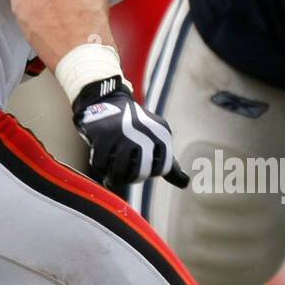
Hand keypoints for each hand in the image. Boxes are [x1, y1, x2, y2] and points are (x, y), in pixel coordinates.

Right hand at [73, 81, 188, 189]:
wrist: (107, 100)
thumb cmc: (135, 128)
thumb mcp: (155, 139)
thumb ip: (169, 162)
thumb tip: (185, 183)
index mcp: (162, 133)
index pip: (162, 168)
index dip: (150, 173)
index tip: (142, 167)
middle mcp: (146, 131)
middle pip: (142, 172)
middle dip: (132, 178)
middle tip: (125, 175)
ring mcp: (123, 132)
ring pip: (120, 172)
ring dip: (115, 178)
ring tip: (112, 175)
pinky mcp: (103, 135)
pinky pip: (101, 165)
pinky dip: (100, 169)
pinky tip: (101, 165)